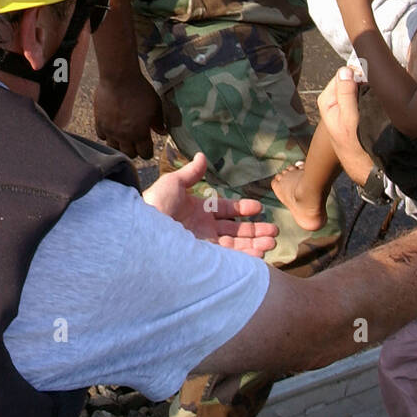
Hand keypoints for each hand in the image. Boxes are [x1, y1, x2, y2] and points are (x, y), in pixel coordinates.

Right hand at [94, 70, 165, 158]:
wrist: (119, 78)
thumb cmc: (140, 91)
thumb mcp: (156, 105)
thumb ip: (159, 122)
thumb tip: (162, 132)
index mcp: (140, 134)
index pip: (145, 154)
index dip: (148, 152)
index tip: (148, 147)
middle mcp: (124, 136)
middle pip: (129, 154)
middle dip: (135, 151)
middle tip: (137, 142)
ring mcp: (110, 130)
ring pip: (113, 147)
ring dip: (120, 144)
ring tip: (123, 137)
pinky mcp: (99, 122)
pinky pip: (101, 136)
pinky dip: (107, 135)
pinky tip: (112, 128)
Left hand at [143, 153, 278, 255]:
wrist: (142, 233)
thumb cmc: (155, 206)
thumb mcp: (173, 184)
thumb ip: (191, 173)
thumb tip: (202, 155)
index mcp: (198, 211)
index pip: (225, 210)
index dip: (242, 208)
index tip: (259, 207)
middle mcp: (203, 230)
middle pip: (235, 231)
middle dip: (255, 230)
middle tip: (275, 231)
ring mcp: (204, 246)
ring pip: (236, 246)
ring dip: (255, 244)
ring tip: (272, 242)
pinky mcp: (204, 261)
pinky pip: (229, 260)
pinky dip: (246, 258)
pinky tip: (260, 254)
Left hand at [317, 67, 375, 181]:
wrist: (364, 167)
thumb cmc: (354, 146)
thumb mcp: (348, 119)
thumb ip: (346, 94)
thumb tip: (345, 70)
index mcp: (327, 99)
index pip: (342, 74)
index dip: (358, 74)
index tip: (371, 79)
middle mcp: (335, 100)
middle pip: (351, 79)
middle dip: (364, 81)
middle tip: (377, 89)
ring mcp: (346, 105)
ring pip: (359, 87)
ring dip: (369, 89)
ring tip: (379, 96)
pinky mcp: (357, 110)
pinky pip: (365, 96)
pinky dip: (372, 95)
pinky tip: (380, 101)